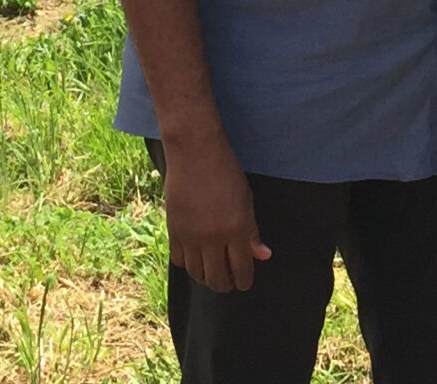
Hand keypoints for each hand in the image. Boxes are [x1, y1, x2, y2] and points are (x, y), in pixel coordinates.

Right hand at [162, 132, 271, 291]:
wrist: (195, 152)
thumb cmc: (226, 172)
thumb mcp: (246, 199)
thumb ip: (252, 231)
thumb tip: (262, 255)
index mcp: (236, 230)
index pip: (241, 270)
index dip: (244, 281)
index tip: (244, 282)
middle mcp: (213, 238)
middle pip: (217, 279)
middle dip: (225, 284)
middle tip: (228, 280)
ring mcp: (191, 236)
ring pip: (196, 274)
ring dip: (205, 277)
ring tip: (211, 270)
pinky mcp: (173, 230)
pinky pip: (179, 260)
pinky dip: (188, 263)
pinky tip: (195, 257)